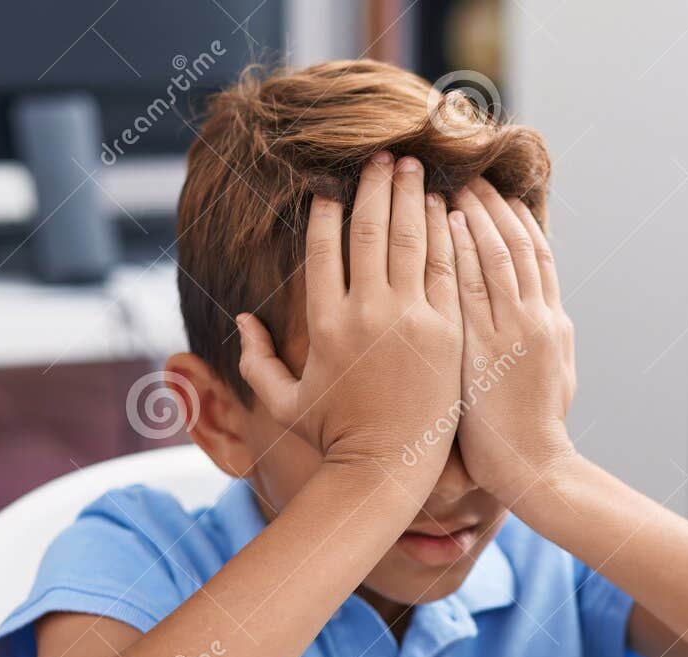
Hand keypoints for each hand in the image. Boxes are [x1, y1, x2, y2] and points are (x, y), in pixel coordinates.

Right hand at [235, 153, 461, 471]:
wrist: (390, 470)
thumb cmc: (336, 439)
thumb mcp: (283, 402)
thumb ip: (256, 359)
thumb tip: (241, 319)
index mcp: (325, 322)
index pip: (326, 247)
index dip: (330, 209)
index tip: (334, 185)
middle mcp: (366, 313)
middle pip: (369, 230)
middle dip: (375, 186)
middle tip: (381, 156)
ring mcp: (410, 320)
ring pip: (409, 239)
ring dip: (411, 196)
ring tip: (414, 167)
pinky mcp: (446, 330)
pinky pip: (445, 267)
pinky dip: (445, 232)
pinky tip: (446, 207)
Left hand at [449, 178, 577, 505]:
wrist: (534, 468)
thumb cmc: (535, 433)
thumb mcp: (554, 377)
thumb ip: (544, 340)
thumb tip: (542, 315)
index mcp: (554, 323)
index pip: (538, 256)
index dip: (519, 220)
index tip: (499, 192)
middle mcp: (537, 318)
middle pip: (517, 244)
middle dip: (492, 206)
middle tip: (468, 173)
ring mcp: (513, 331)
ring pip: (495, 254)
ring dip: (473, 214)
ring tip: (450, 183)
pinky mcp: (484, 347)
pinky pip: (469, 284)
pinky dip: (459, 248)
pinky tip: (441, 220)